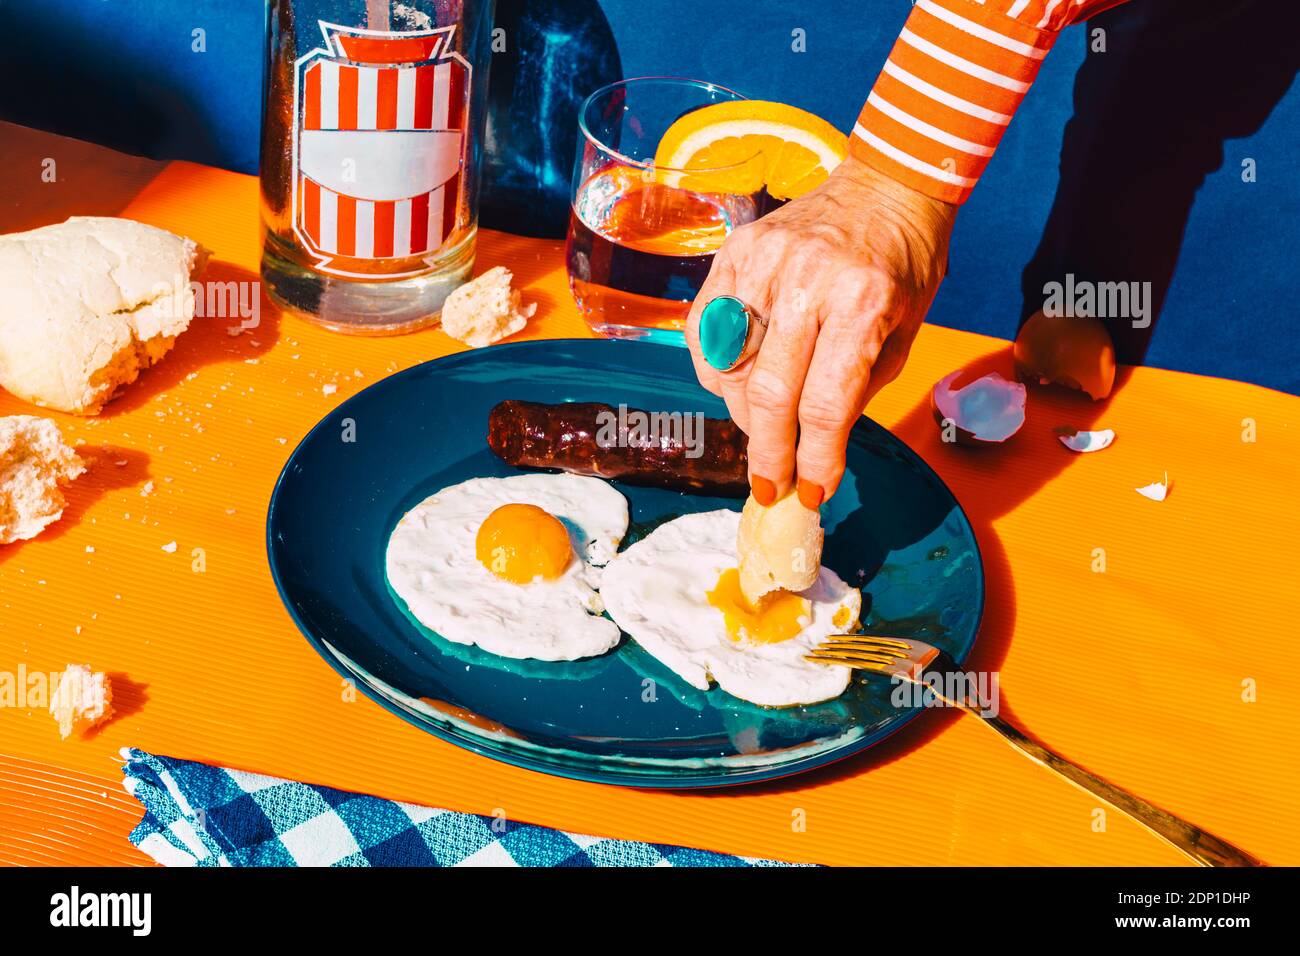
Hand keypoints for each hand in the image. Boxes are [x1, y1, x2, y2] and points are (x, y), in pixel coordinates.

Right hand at [686, 156, 955, 507]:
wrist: (888, 183)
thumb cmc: (905, 263)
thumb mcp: (905, 332)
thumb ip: (860, 389)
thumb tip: (814, 447)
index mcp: (864, 303)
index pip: (826, 404)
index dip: (815, 460)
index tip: (811, 493)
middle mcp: (808, 280)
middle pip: (768, 393)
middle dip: (768, 453)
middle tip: (771, 486)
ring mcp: (764, 260)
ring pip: (730, 365)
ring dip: (742, 415)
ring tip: (762, 431)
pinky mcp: (736, 249)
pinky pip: (704, 328)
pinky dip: (714, 368)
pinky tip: (735, 385)